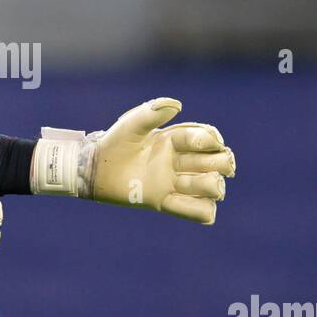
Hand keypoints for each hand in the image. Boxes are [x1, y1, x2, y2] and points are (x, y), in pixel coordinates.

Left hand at [30, 97, 234, 224]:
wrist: (94, 169)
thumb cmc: (113, 143)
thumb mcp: (131, 124)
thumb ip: (152, 112)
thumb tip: (177, 104)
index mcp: (175, 140)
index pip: (206, 138)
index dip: (212, 140)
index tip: (210, 141)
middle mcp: (180, 162)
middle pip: (218, 163)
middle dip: (222, 163)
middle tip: (216, 166)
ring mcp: (175, 183)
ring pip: (212, 188)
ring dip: (212, 186)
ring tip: (200, 183)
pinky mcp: (165, 203)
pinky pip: (198, 212)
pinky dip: (201, 210)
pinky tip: (184, 201)